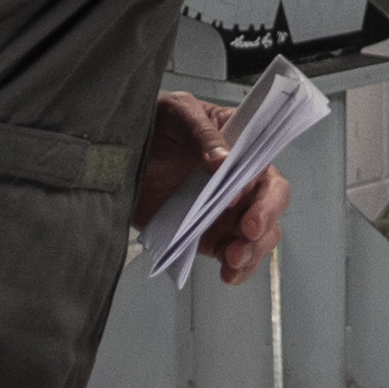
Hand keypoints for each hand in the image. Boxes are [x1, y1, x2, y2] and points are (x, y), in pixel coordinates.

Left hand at [134, 92, 290, 286]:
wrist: (118, 152)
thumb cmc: (156, 124)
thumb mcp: (179, 113)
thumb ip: (203, 134)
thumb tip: (223, 161)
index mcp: (241, 151)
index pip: (266, 175)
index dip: (264, 197)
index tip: (244, 210)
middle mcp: (240, 184)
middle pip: (270, 209)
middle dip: (263, 227)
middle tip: (245, 237)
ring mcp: (224, 213)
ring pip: (257, 238)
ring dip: (252, 252)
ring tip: (233, 260)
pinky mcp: (204, 235)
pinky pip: (230, 255)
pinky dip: (237, 269)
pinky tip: (230, 274)